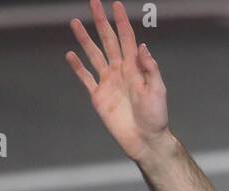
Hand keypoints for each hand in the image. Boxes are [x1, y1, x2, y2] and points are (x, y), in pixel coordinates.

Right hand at [65, 0, 169, 161]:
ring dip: (85, 39)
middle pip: (108, 41)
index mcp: (135, 68)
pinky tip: (70, 54)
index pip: (127, 39)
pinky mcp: (99, 96)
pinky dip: (77, 67)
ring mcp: (108, 82)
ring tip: (76, 22)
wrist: (145, 140)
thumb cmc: (156, 118)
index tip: (115, 5)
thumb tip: (142, 47)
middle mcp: (120, 71)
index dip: (121, 22)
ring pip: (94, 55)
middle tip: (93, 3)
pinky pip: (86, 78)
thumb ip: (150, 69)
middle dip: (101, 22)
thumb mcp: (157, 91)